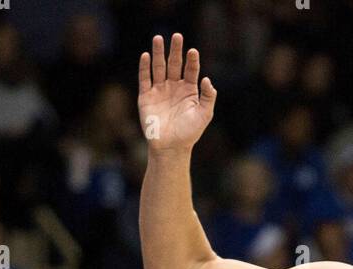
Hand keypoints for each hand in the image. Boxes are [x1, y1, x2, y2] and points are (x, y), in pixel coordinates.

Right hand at [138, 33, 215, 151]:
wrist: (171, 148)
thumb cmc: (189, 133)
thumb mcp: (204, 115)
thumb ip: (208, 97)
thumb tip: (207, 79)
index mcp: (188, 91)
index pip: (191, 71)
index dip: (192, 61)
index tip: (193, 51)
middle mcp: (174, 87)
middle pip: (174, 64)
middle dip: (175, 50)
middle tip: (177, 36)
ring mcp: (159, 90)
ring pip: (159, 67)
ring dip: (158, 53)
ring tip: (159, 38)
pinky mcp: (146, 97)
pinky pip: (145, 79)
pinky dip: (145, 68)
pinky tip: (146, 56)